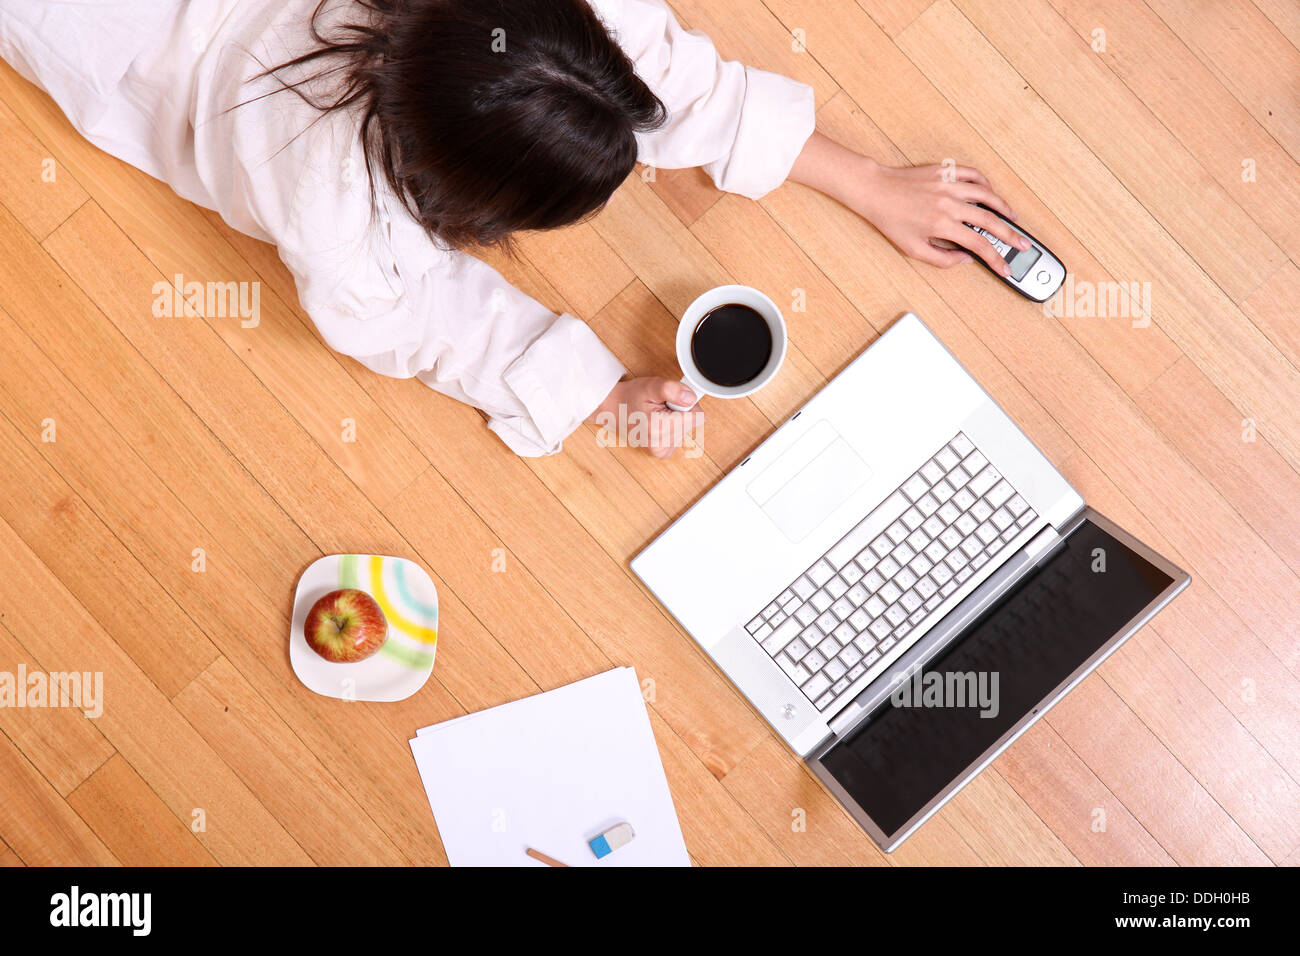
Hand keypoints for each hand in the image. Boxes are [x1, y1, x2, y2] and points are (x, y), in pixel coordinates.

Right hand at [585, 377, 705, 458]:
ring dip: (675, 420)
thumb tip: (692, 399)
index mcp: (660, 427)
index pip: (697, 417)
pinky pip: (678, 439)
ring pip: (686, 431)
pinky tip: (659, 424)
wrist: (613, 409)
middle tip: (661, 406)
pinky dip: (671, 430)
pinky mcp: (661, 452)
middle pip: (692, 424)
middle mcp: (660, 442)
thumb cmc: (631, 397)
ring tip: (657, 414)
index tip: (672, 400)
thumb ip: (673, 389)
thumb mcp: (651, 385)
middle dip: (680, 412)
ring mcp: (660, 449)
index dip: (687, 404)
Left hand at [848, 158, 1028, 276]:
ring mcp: (948, 184)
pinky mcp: (945, 170)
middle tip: (1023, 244)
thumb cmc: (891, 220)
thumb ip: (941, 258)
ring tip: (1012, 218)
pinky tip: (990, 193)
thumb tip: (965, 260)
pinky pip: (973, 174)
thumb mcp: (912, 249)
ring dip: (1003, 207)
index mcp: (941, 225)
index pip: (978, 245)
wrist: (875, 191)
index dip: (995, 259)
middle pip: (990, 220)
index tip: (1005, 269)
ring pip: (987, 194)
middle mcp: (948, 204)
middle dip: (1011, 235)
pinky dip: (986, 183)